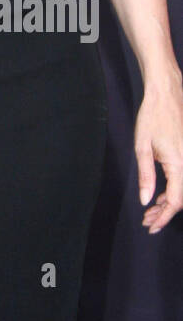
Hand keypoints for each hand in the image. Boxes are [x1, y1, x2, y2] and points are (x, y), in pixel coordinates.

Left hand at [134, 79, 182, 232]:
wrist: (166, 93)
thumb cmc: (152, 116)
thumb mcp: (142, 147)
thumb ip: (146, 176)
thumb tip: (146, 201)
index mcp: (179, 165)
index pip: (175, 202)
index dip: (163, 217)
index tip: (150, 226)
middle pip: (182, 199)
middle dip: (165, 213)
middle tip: (147, 220)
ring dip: (169, 202)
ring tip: (151, 208)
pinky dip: (174, 189)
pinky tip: (161, 192)